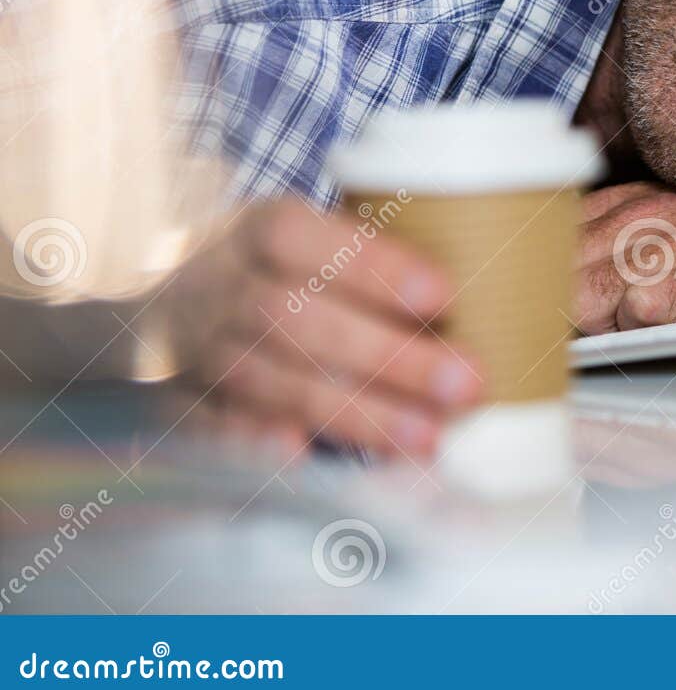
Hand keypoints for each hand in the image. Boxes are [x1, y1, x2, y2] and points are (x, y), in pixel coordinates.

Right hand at [168, 198, 481, 459]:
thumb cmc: (284, 275)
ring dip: (352, 413)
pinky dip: (261, 446)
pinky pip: (216, 429)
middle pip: (293, 320)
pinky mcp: (181, 405)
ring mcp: (194, 350)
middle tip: (463, 384)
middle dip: (386, 357)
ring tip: (426, 438)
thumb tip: (493, 290)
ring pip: (268, 381)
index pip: (300, 237)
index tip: (444, 296)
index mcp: (255, 230)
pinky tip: (309, 459)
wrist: (168, 310)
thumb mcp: (315, 239)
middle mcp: (216, 287)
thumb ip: (378, 258)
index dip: (373, 267)